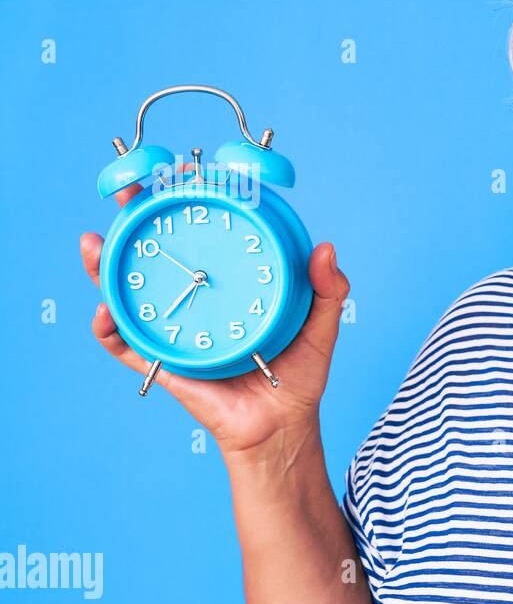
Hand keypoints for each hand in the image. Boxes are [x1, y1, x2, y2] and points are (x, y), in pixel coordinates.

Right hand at [80, 166, 351, 455]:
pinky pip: (126, 344)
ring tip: (93, 245)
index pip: (201, 236)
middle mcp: (195, 300)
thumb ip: (329, 290)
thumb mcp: (320, 328)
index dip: (185, 205)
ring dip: (102, 268)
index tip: (179, 176)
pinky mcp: (163, 361)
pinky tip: (105, 311)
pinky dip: (109, 329)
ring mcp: (173, 329)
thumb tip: (326, 248)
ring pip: (128, 293)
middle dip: (131, 222)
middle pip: (154, 254)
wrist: (281, 427)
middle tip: (125, 193)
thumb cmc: (297, 376)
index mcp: (227, 284)